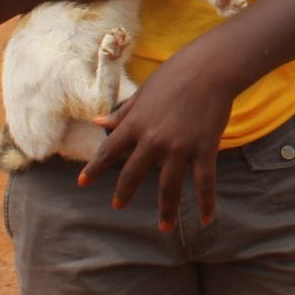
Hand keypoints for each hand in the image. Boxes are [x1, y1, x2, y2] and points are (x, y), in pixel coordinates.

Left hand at [79, 47, 236, 229]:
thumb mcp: (144, 92)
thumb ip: (123, 112)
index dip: (94, 168)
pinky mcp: (204, 149)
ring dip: (166, 211)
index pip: (108, 151)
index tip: (82, 182)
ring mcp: (179, 147)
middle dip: (124, 193)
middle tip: (118, 206)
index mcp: (136, 123)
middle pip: (133, 175)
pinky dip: (206, 203)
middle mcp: (153, 140)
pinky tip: (206, 219)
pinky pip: (204, 183)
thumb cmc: (177, 74)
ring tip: (164, 226)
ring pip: (168, 188)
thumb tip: (98, 122)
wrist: (212, 68)